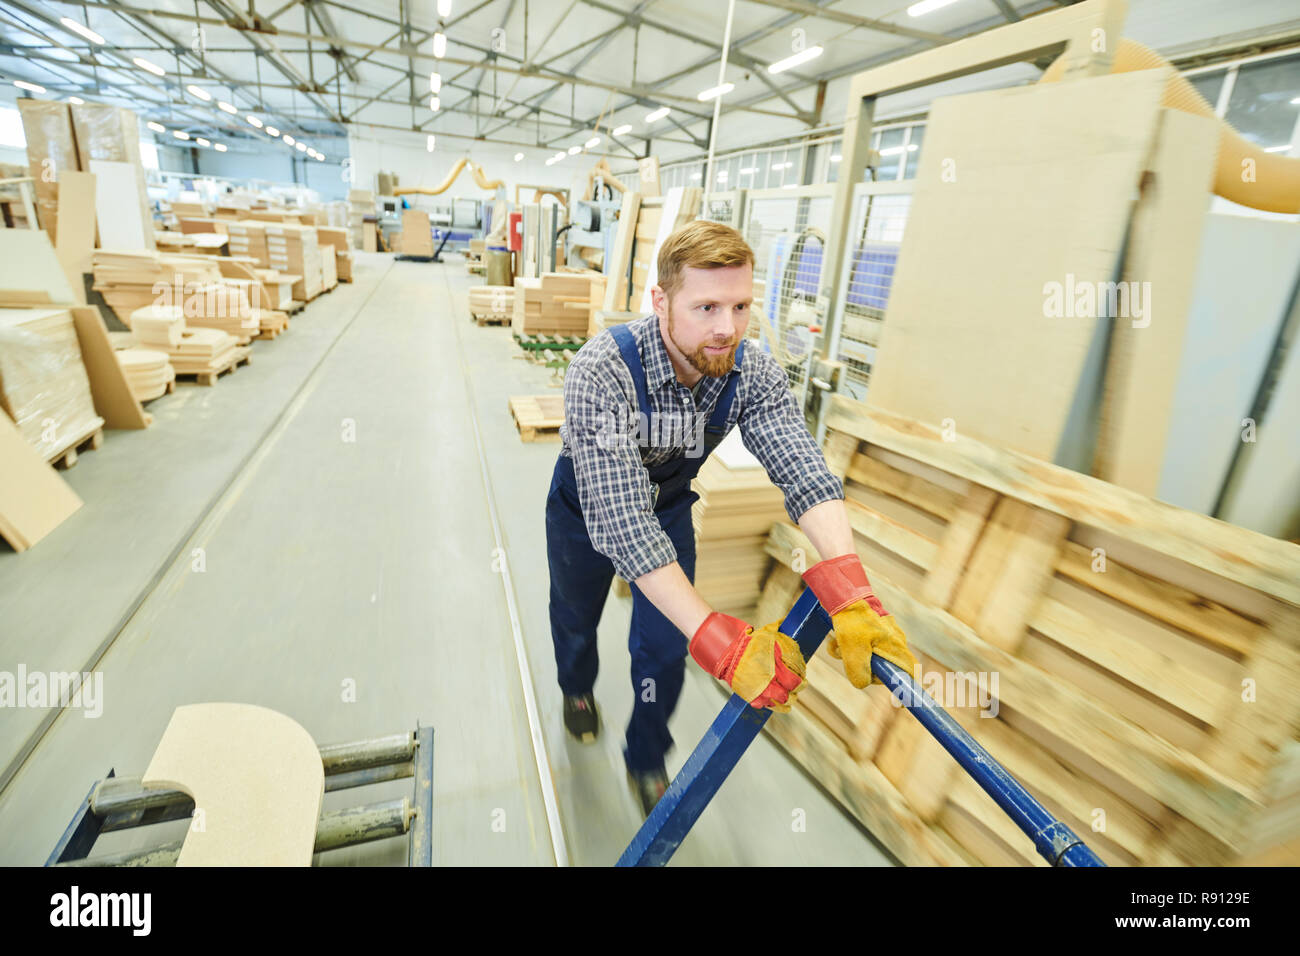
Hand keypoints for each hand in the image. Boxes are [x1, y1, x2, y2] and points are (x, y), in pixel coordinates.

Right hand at [688, 613, 805, 711]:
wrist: (729, 652)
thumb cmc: (751, 643)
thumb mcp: (770, 637)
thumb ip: (784, 640)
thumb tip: (792, 632)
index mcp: (778, 667)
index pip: (795, 682)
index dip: (799, 682)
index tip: (801, 681)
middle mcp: (771, 681)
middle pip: (788, 695)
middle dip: (792, 693)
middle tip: (793, 690)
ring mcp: (761, 690)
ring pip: (778, 704)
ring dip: (783, 702)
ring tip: (785, 699)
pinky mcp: (751, 696)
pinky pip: (763, 705)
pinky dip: (768, 703)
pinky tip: (771, 699)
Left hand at [803, 554, 917, 688]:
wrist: (844, 593)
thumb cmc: (853, 620)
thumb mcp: (852, 650)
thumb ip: (859, 672)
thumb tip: (863, 683)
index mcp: (896, 647)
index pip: (911, 673)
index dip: (908, 690)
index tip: (900, 703)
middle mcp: (895, 642)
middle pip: (883, 669)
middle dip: (864, 669)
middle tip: (848, 659)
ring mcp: (885, 636)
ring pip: (869, 658)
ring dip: (851, 656)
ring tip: (838, 645)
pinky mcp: (874, 630)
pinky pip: (863, 646)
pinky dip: (849, 647)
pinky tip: (837, 640)